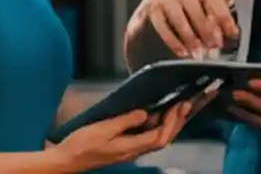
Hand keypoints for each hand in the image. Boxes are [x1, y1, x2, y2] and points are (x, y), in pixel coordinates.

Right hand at [50, 84, 220, 171]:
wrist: (68, 160)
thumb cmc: (83, 144)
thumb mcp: (103, 129)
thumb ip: (126, 121)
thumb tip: (146, 112)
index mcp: (133, 147)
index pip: (161, 135)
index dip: (173, 120)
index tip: (181, 104)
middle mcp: (136, 150)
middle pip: (166, 136)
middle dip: (180, 119)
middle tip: (192, 100)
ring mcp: (132, 148)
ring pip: (159, 135)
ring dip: (173, 121)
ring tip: (183, 103)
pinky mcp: (127, 145)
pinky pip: (150, 134)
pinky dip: (160, 123)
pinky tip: (160, 112)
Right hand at [137, 0, 238, 57]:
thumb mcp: (208, 2)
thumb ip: (219, 17)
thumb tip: (231, 36)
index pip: (216, 5)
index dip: (226, 22)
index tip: (233, 36)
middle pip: (197, 14)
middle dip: (207, 33)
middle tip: (214, 48)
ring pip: (179, 21)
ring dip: (190, 40)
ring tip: (198, 54)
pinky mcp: (152, 9)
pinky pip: (161, 28)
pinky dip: (172, 42)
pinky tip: (182, 52)